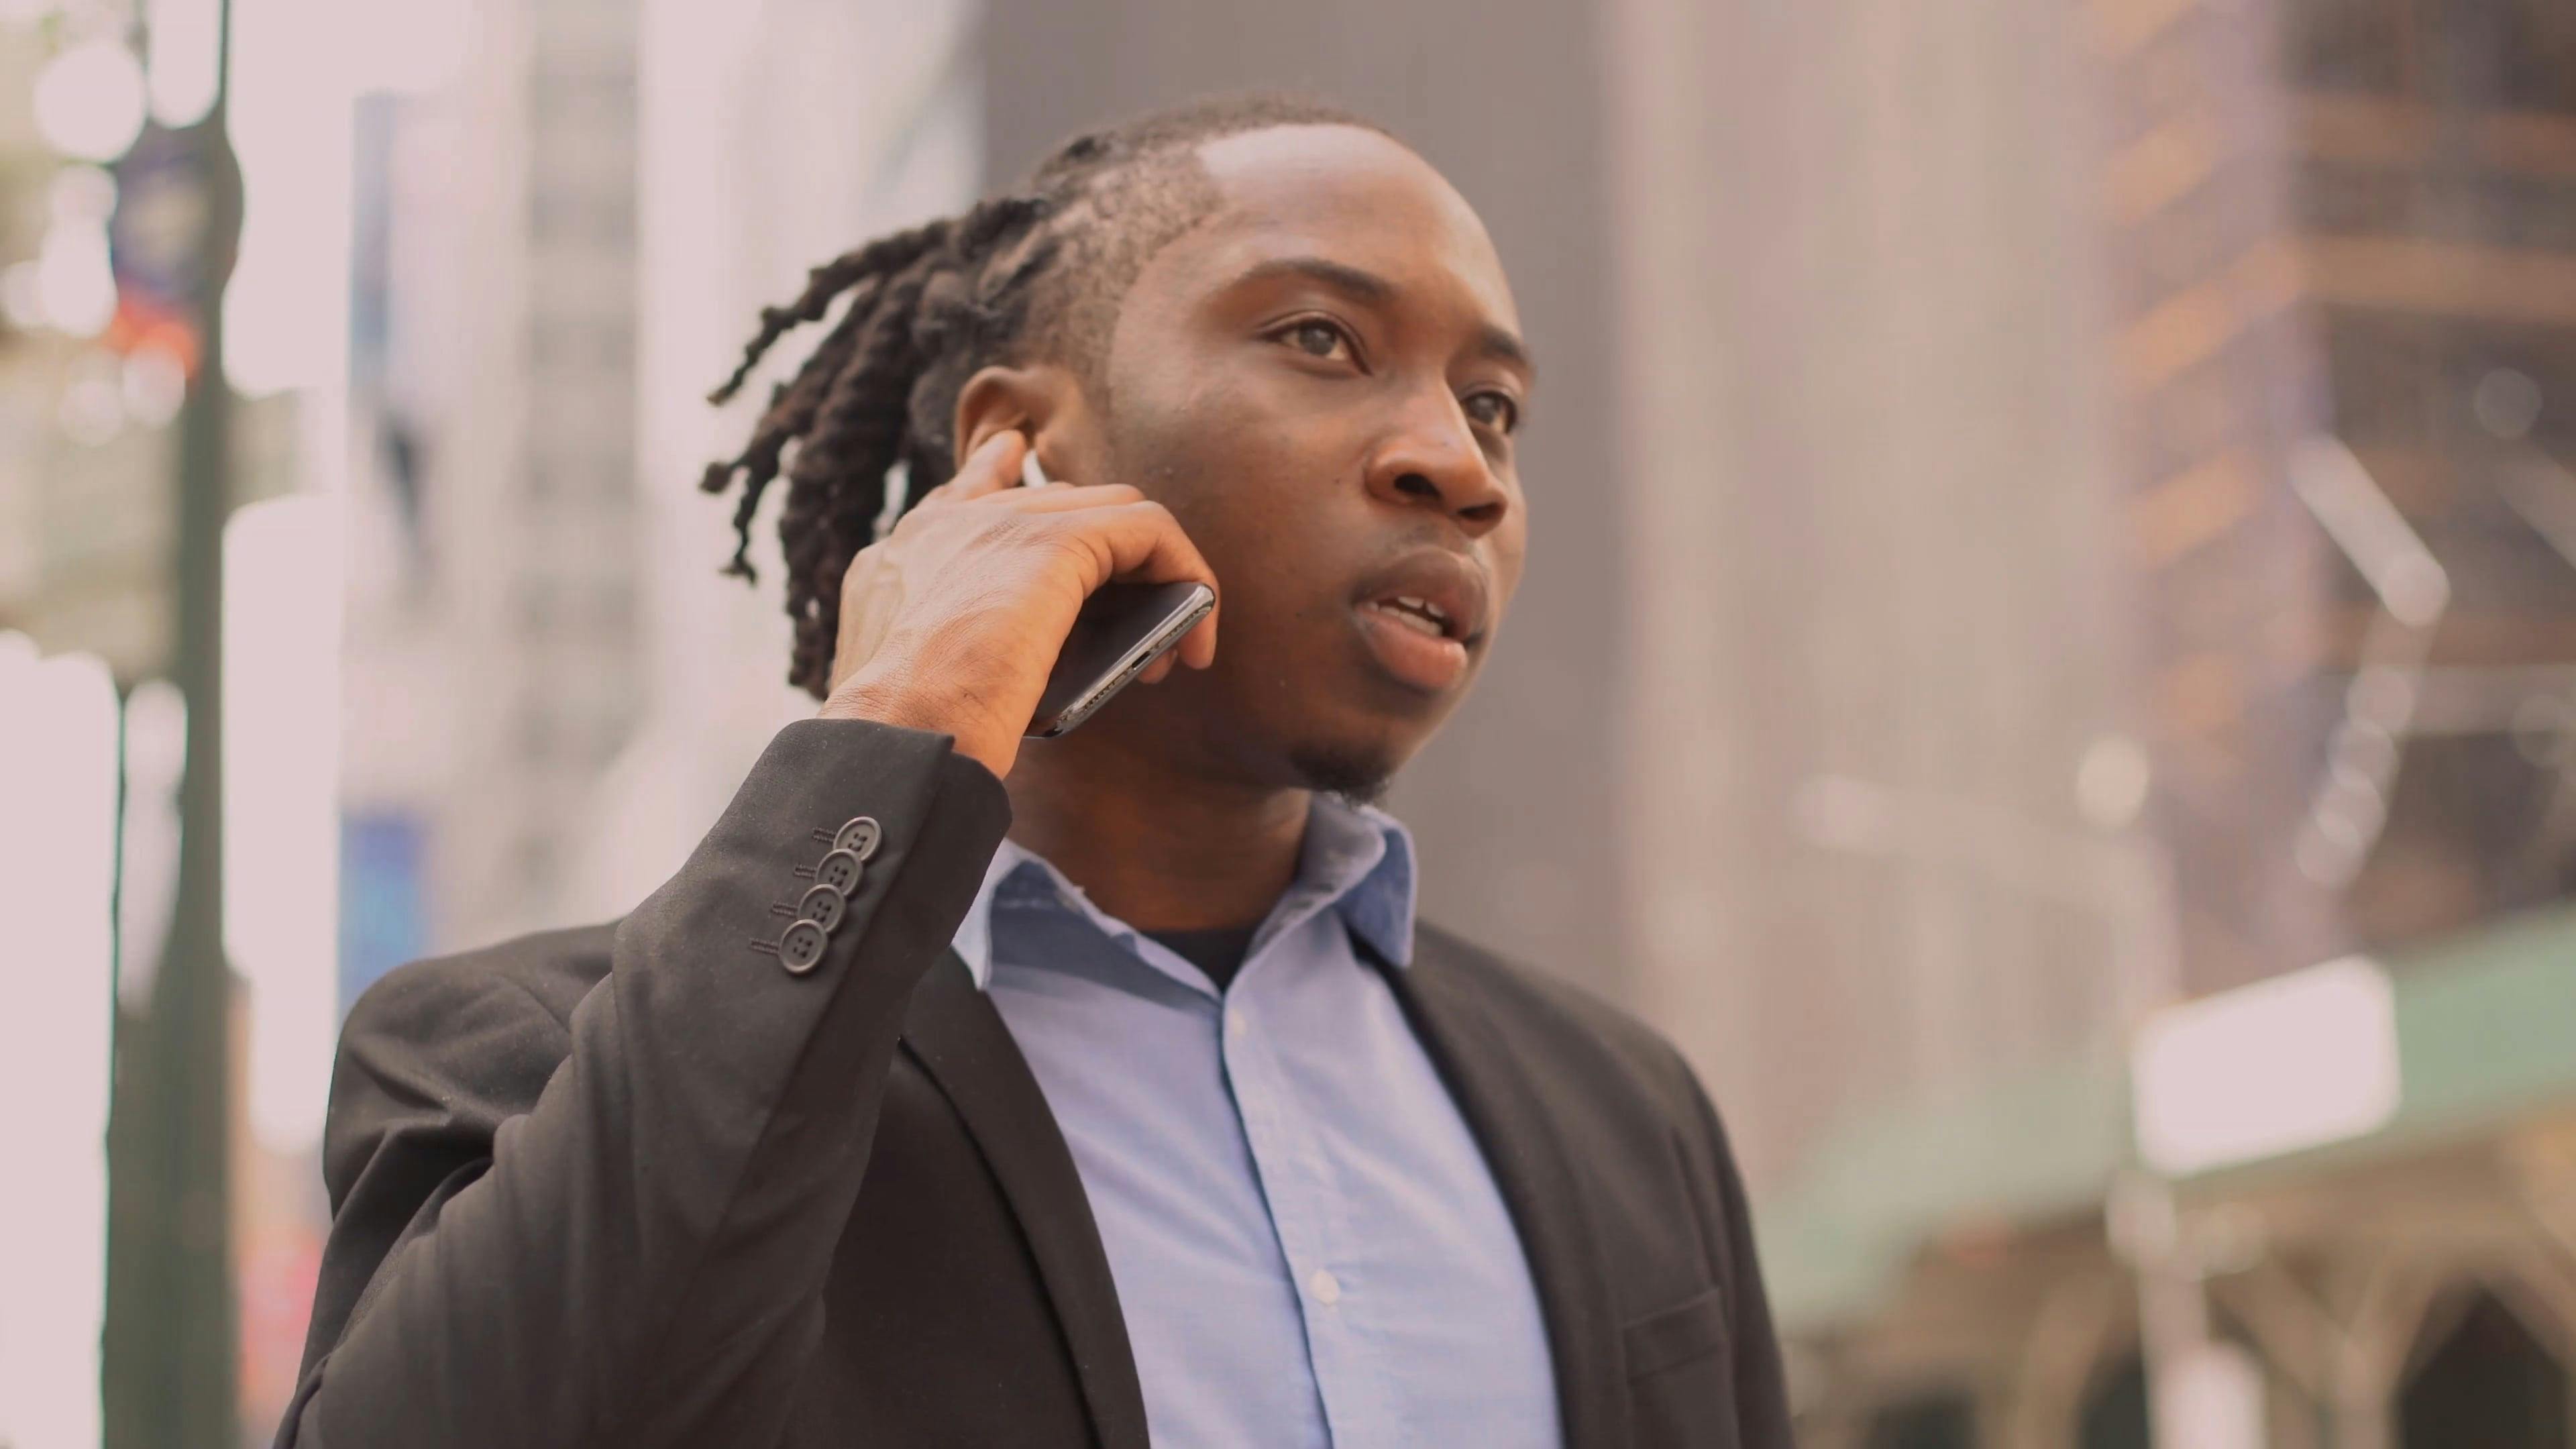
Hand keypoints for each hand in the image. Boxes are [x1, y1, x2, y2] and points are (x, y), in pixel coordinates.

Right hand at [814, 431, 1219, 777]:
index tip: (1011, 451)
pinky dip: (1182, 576)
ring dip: (1151, 576)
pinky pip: (1147, 531)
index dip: (992, 470)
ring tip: (1168, 653)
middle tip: (1140, 634)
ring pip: (1110, 512)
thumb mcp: (924, 679)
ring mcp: (999, 523)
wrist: (897, 738)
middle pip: (1055, 502)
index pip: (959, 490)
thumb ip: (961, 641)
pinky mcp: (1054, 541)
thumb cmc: (912, 736)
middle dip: (1108, 560)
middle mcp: (947, 523)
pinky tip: (1193, 640)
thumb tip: (1026, 658)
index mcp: (906, 553)